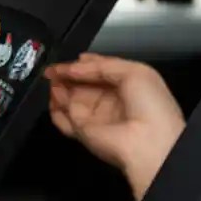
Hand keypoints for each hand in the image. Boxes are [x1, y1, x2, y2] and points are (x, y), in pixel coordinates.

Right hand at [44, 53, 184, 200]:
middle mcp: (109, 100)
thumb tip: (73, 68)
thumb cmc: (148, 104)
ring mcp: (94, 117)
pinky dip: (56, 108)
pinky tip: (53, 96)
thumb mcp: (134, 71)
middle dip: (68, 75)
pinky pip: (63, 118)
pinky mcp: (81, 132)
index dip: (84, 65)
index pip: (100, 72)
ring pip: (70, 100)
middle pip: (82, 84)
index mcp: (127, 85)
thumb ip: (101, 66)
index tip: (70, 60)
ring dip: (60, 89)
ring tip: (52, 80)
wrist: (148, 140)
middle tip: (55, 70)